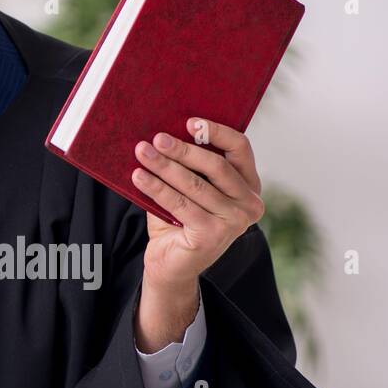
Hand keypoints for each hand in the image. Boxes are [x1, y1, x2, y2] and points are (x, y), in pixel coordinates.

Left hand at [131, 117, 264, 300]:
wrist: (171, 265)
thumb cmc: (179, 220)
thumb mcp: (187, 188)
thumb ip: (186, 165)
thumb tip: (161, 133)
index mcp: (248, 185)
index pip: (240, 149)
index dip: (216, 132)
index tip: (189, 122)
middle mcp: (249, 204)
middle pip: (216, 165)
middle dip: (182, 150)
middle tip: (156, 138)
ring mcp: (234, 222)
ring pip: (194, 184)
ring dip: (164, 166)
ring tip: (141, 152)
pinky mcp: (213, 236)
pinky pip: (179, 204)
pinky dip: (156, 188)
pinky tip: (138, 177)